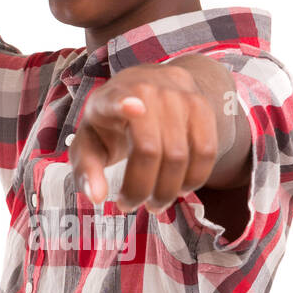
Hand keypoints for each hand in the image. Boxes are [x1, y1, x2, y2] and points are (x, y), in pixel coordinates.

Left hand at [69, 62, 222, 213]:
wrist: (152, 87)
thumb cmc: (113, 123)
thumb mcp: (90, 142)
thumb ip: (86, 170)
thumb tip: (97, 197)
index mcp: (109, 99)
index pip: (116, 99)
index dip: (124, 104)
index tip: (134, 109)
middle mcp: (146, 91)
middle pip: (149, 150)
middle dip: (140, 189)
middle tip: (130, 205)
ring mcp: (177, 97)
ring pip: (179, 156)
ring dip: (167, 191)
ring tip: (155, 203)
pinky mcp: (202, 107)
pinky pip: (206, 152)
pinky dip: (194, 179)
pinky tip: (180, 188)